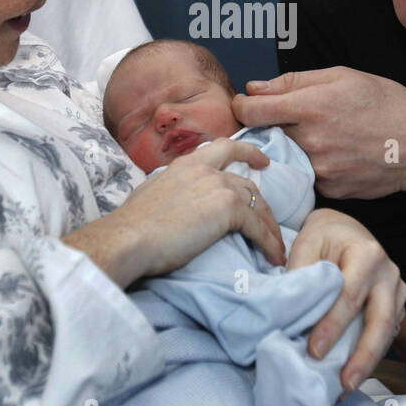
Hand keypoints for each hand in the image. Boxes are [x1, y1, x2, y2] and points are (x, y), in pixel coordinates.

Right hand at [105, 138, 286, 280]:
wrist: (129, 237)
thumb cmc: (131, 224)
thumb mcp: (151, 192)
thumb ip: (170, 188)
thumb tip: (173, 198)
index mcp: (187, 164)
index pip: (225, 148)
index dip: (249, 153)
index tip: (264, 161)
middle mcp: (206, 170)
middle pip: (247, 184)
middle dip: (263, 205)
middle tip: (271, 222)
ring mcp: (219, 187)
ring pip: (258, 206)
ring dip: (270, 228)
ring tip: (276, 247)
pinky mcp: (228, 209)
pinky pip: (258, 227)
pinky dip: (269, 242)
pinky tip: (274, 256)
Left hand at [232, 67, 405, 199]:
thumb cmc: (386, 103)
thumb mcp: (342, 76)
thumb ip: (293, 81)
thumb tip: (254, 87)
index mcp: (310, 108)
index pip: (250, 111)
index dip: (243, 106)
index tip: (247, 104)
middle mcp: (310, 142)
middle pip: (264, 135)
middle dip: (269, 127)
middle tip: (290, 119)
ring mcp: (319, 170)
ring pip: (286, 157)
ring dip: (291, 147)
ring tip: (322, 136)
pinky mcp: (329, 190)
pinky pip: (307, 175)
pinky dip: (313, 165)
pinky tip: (336, 154)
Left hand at [289, 208, 405, 394]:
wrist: (344, 229)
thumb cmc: (323, 238)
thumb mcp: (306, 245)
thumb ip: (301, 275)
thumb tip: (291, 313)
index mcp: (367, 254)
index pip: (350, 295)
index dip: (332, 325)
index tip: (314, 350)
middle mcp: (389, 273)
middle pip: (381, 320)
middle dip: (363, 355)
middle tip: (345, 382)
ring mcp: (397, 290)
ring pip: (389, 331)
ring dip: (369, 361)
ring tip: (348, 386)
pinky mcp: (397, 305)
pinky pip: (388, 333)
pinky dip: (371, 354)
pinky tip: (353, 373)